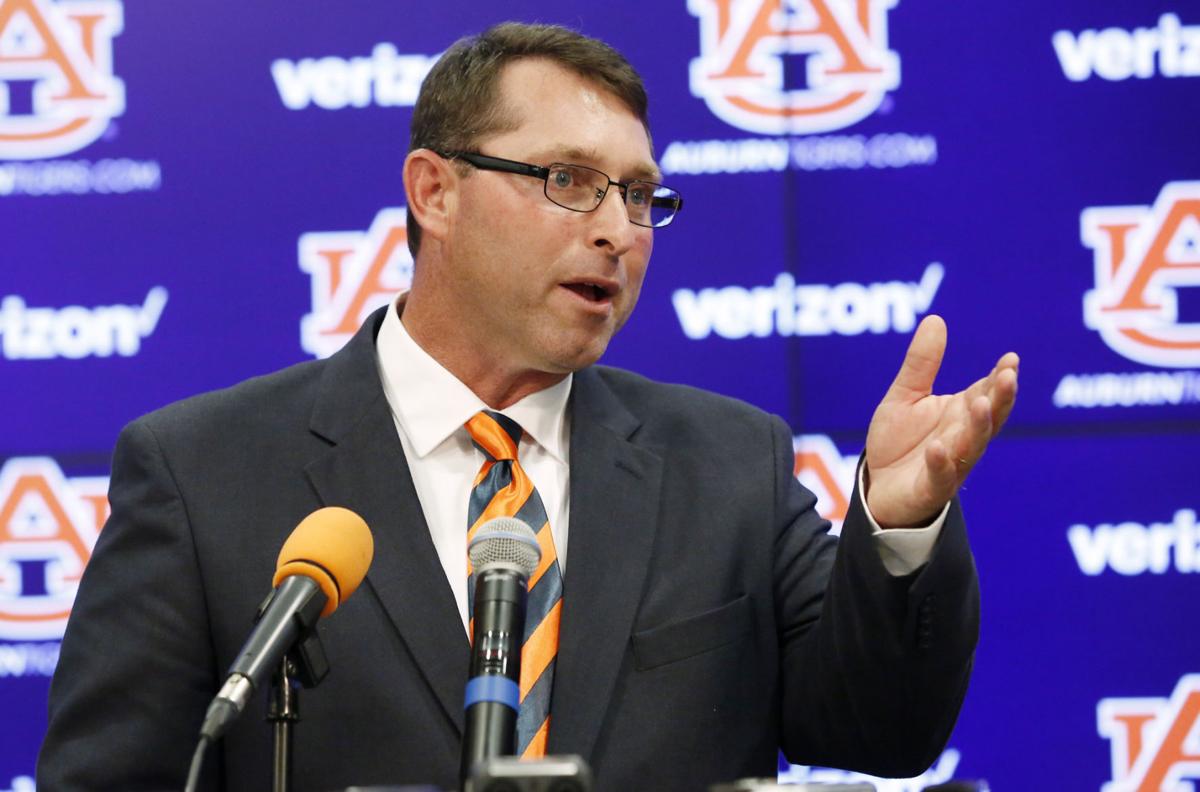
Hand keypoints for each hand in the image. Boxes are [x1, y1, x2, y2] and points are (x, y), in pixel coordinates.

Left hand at [864, 315, 1018, 527]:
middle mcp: (963, 437)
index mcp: (961, 413)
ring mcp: (951, 464)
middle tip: (1008, 377)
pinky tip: (938, 448)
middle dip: (1000, 398)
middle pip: (988, 417)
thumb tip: (936, 319)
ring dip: (977, 426)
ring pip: (971, 446)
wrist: (877, 488)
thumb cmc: (899, 442)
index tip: (1011, 359)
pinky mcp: (931, 489)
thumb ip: (921, 363)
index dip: (1000, 377)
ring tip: (979, 403)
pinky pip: (940, 477)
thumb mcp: (905, 396)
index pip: (987, 392)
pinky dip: (941, 463)